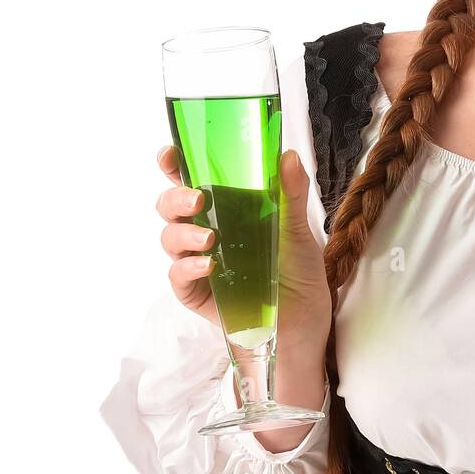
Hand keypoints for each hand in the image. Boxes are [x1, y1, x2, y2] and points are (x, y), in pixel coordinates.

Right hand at [155, 144, 333, 357]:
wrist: (304, 318)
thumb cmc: (297, 268)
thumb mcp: (298, 228)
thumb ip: (291, 193)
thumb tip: (288, 155)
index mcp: (225, 206)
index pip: (191, 179)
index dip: (174, 164)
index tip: (170, 155)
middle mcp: (205, 228)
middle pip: (171, 206)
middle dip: (175, 198)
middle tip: (198, 198)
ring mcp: (197, 260)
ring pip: (170, 238)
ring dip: (183, 233)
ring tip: (210, 238)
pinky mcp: (196, 291)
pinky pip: (178, 275)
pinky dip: (188, 267)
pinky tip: (207, 265)